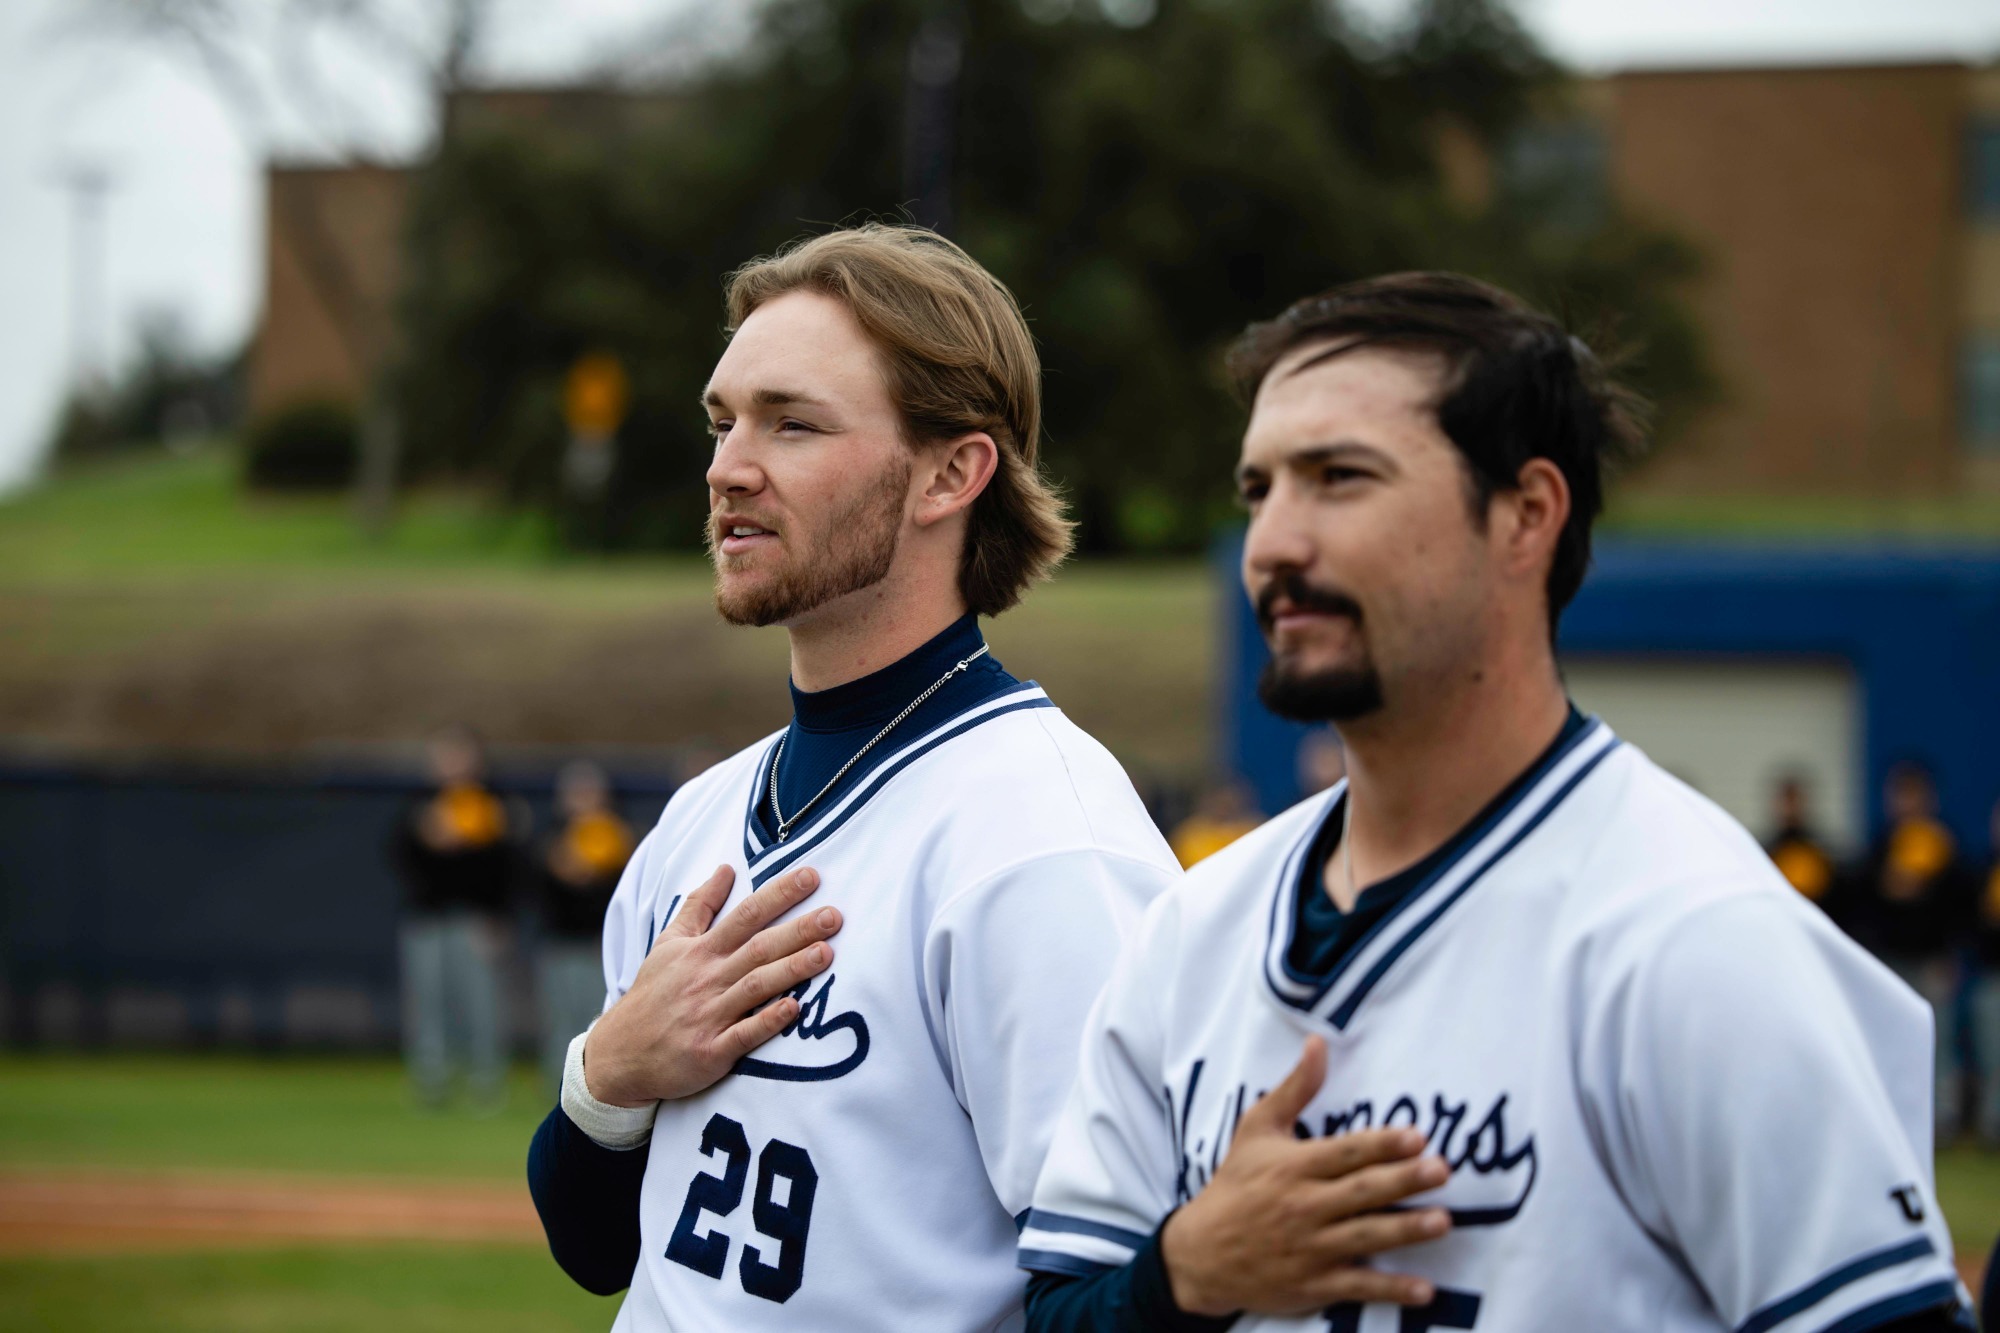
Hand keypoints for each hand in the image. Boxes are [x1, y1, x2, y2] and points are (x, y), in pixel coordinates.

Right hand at [583, 865, 840, 1105]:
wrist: (619, 1055)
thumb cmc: (652, 995)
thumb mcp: (668, 944)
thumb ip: (699, 905)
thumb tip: (727, 868)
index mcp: (701, 951)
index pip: (746, 914)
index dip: (779, 894)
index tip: (811, 876)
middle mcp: (707, 978)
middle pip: (758, 947)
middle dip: (798, 930)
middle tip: (836, 915)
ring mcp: (709, 1015)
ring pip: (756, 986)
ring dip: (792, 969)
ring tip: (827, 953)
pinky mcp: (711, 1051)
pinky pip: (744, 1034)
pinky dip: (769, 1021)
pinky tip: (795, 1008)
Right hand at [1159, 1036, 1450, 1315]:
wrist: (1201, 1253)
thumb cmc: (1236, 1183)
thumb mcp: (1257, 1129)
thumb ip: (1295, 1089)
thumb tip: (1319, 1043)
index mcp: (1293, 1166)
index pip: (1344, 1152)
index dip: (1381, 1144)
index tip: (1416, 1136)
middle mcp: (1304, 1206)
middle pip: (1361, 1191)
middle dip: (1403, 1181)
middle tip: (1442, 1170)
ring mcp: (1310, 1248)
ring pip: (1365, 1237)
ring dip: (1405, 1230)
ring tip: (1443, 1220)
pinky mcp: (1314, 1284)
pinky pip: (1358, 1287)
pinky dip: (1391, 1289)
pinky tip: (1424, 1288)